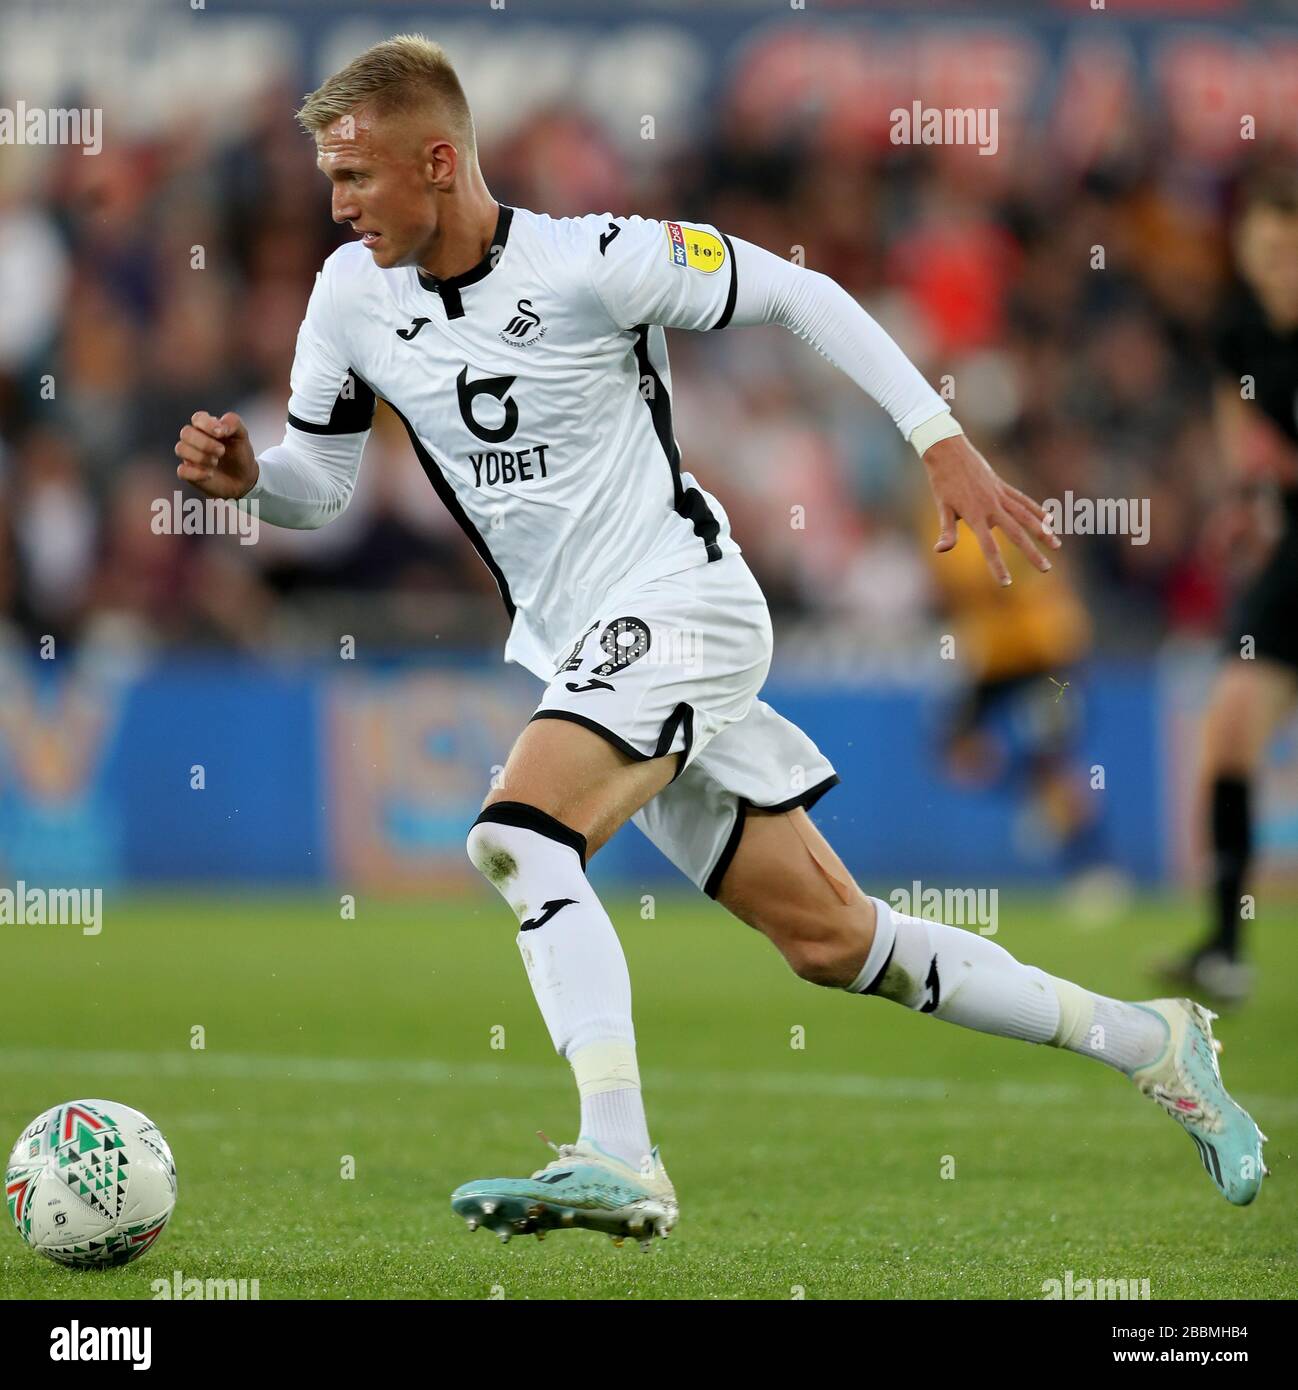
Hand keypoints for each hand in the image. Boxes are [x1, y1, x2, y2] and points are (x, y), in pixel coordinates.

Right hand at [174, 411, 257, 498]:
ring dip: (200, 456)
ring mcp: (189, 456)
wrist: (244, 478)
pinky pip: (181, 471)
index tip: (221, 434)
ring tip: (216, 462)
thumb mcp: (242, 435)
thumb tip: (220, 425)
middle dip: (205, 443)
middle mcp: (194, 439)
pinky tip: (210, 474)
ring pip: (181, 449)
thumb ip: (233, 422)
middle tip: (222, 451)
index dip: (207, 424)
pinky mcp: (188, 473)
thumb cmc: (240, 454)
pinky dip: (196, 473)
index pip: (198, 418)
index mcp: (206, 426)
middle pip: (186, 433)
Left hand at [923, 434, 1059, 585]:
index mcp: (975, 515)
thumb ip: (946, 530)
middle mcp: (992, 506)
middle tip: (1047, 569)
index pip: (989, 546)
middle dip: (1032, 552)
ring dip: (1043, 531)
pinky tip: (1049, 519)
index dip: (997, 565)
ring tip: (1057, 545)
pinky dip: (1037, 509)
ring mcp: (1000, 494)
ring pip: (1026, 516)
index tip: (1006, 583)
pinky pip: (1023, 500)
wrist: (948, 450)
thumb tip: (940, 550)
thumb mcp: (942, 506)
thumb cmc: (942, 481)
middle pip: (1016, 533)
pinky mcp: (1002, 486)